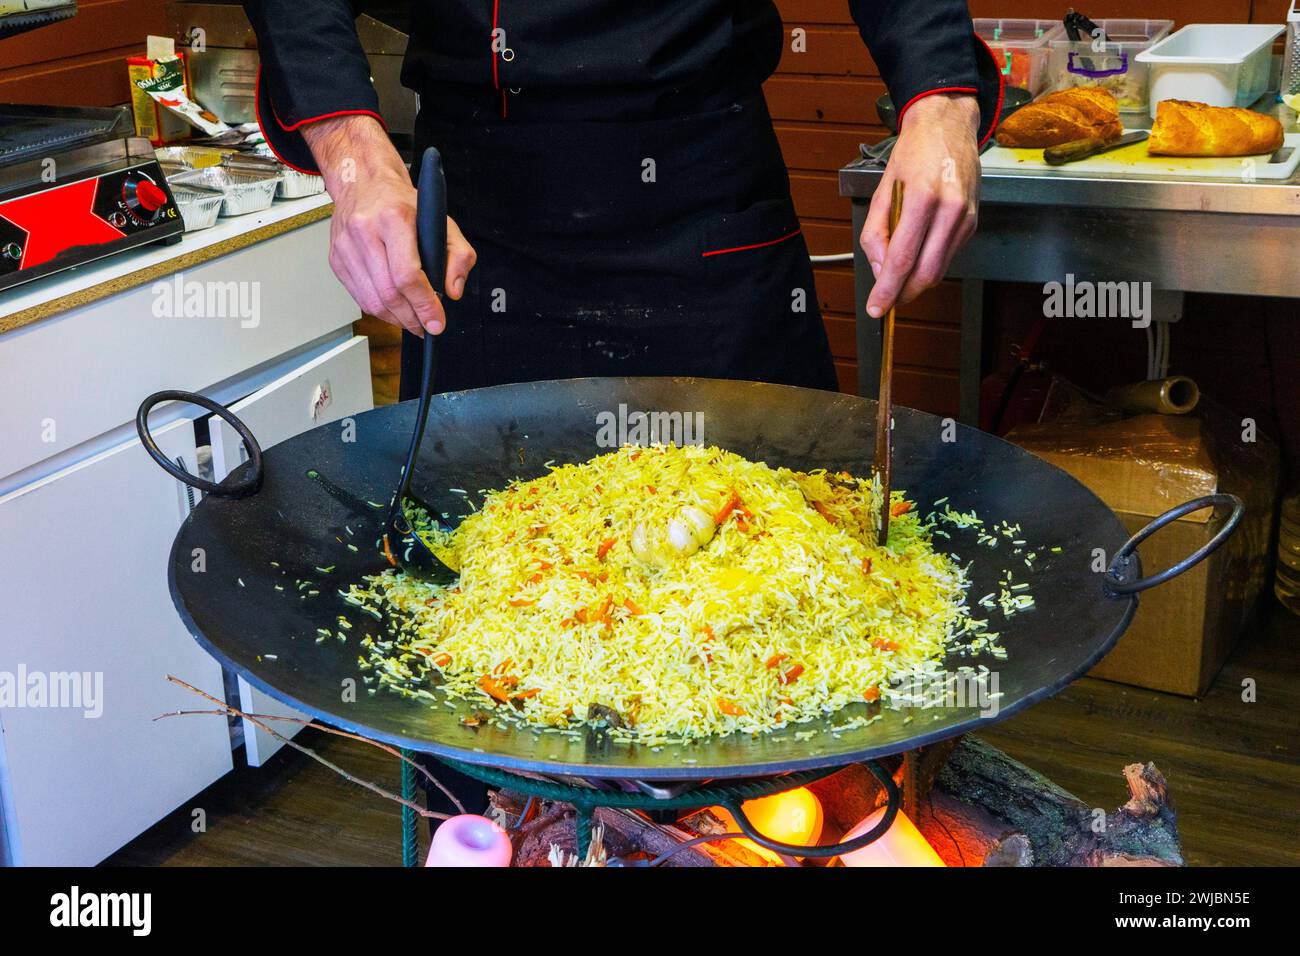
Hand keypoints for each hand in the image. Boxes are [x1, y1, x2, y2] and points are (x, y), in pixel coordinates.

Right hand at [302, 115, 476, 335]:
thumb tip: (452, 291)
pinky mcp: (336, 259)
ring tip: (413, 322)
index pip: (407, 275)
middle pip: (389, 293)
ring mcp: (345, 246)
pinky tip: (394, 310)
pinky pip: (359, 296)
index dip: (424, 305)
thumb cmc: (402, 203)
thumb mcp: (441, 221)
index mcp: (393, 218)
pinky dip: (379, 310)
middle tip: (427, 327)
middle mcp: (364, 231)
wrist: (364, 184)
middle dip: (412, 318)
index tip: (436, 322)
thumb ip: (458, 256)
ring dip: (396, 319)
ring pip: (372, 300)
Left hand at [861, 93, 979, 317]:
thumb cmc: (913, 153)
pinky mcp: (973, 222)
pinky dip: (929, 264)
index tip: (876, 307)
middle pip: (926, 273)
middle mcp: (950, 209)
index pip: (903, 258)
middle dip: (903, 293)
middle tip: (886, 299)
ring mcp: (965, 217)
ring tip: (897, 276)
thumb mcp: (882, 189)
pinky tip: (917, 253)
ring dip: (915, 281)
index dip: (888, 289)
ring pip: (939, 269)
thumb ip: (875, 232)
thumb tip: (880, 269)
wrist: (948, 125)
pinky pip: (948, 256)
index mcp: (923, 198)